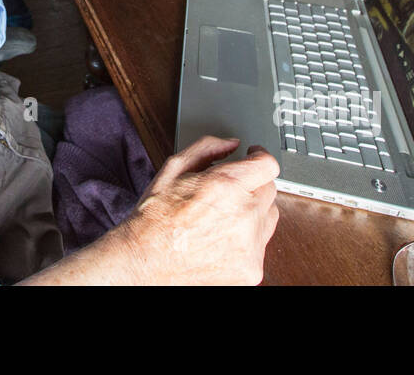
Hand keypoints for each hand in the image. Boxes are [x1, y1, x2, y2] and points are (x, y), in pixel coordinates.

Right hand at [114, 136, 279, 284]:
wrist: (144, 261)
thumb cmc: (155, 218)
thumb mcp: (173, 169)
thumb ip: (207, 148)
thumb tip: (231, 144)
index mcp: (226, 186)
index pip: (267, 165)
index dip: (260, 157)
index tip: (255, 157)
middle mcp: (243, 215)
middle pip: (269, 190)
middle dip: (252, 187)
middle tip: (227, 194)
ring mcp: (250, 245)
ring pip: (268, 219)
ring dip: (252, 214)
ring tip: (221, 220)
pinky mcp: (251, 269)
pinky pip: (260, 246)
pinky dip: (246, 241)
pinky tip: (220, 240)